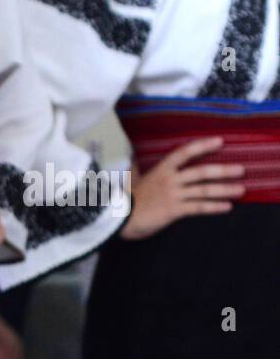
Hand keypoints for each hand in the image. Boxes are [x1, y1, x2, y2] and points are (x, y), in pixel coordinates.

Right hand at [121, 137, 243, 240]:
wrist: (117, 216)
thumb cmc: (123, 199)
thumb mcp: (130, 180)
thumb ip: (135, 170)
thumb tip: (131, 159)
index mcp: (160, 170)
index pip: (184, 153)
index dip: (203, 146)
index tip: (220, 142)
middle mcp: (170, 180)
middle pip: (201, 172)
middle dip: (223, 170)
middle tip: (241, 170)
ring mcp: (173, 195)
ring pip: (204, 190)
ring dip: (224, 189)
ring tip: (240, 189)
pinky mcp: (174, 210)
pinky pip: (198, 207)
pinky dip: (214, 207)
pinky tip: (226, 207)